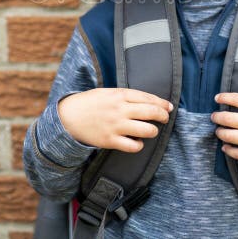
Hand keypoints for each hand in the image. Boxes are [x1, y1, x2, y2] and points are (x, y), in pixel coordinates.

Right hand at [58, 88, 172, 152]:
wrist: (68, 116)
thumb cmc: (90, 103)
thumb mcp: (108, 92)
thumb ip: (126, 95)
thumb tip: (147, 101)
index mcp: (119, 94)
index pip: (148, 98)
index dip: (162, 103)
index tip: (169, 107)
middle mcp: (119, 109)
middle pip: (151, 112)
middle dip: (162, 116)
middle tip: (164, 119)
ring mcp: (115, 126)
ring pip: (146, 130)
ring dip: (153, 131)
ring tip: (151, 130)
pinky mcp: (110, 140)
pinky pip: (133, 146)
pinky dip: (139, 145)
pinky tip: (138, 142)